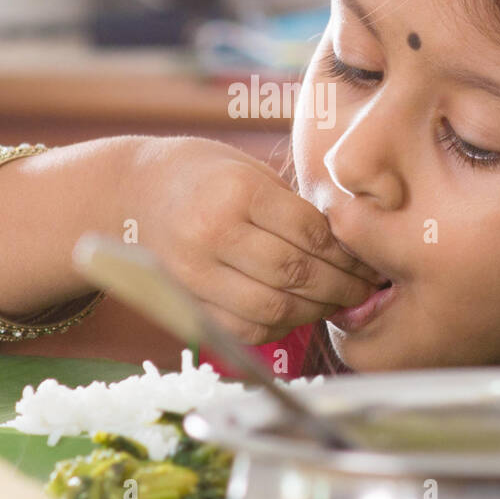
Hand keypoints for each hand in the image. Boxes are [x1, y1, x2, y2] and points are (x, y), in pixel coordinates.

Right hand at [129, 137, 382, 343]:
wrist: (131, 193)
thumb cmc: (203, 175)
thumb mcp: (248, 171)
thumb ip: (294, 209)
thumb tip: (353, 252)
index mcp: (236, 191)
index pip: (310, 233)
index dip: (348, 254)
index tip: (368, 262)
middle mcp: (211, 233)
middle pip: (295, 274)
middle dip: (340, 287)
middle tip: (364, 289)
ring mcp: (194, 272)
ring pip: (273, 308)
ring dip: (314, 311)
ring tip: (336, 302)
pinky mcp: (185, 300)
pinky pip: (244, 328)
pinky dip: (279, 326)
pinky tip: (296, 312)